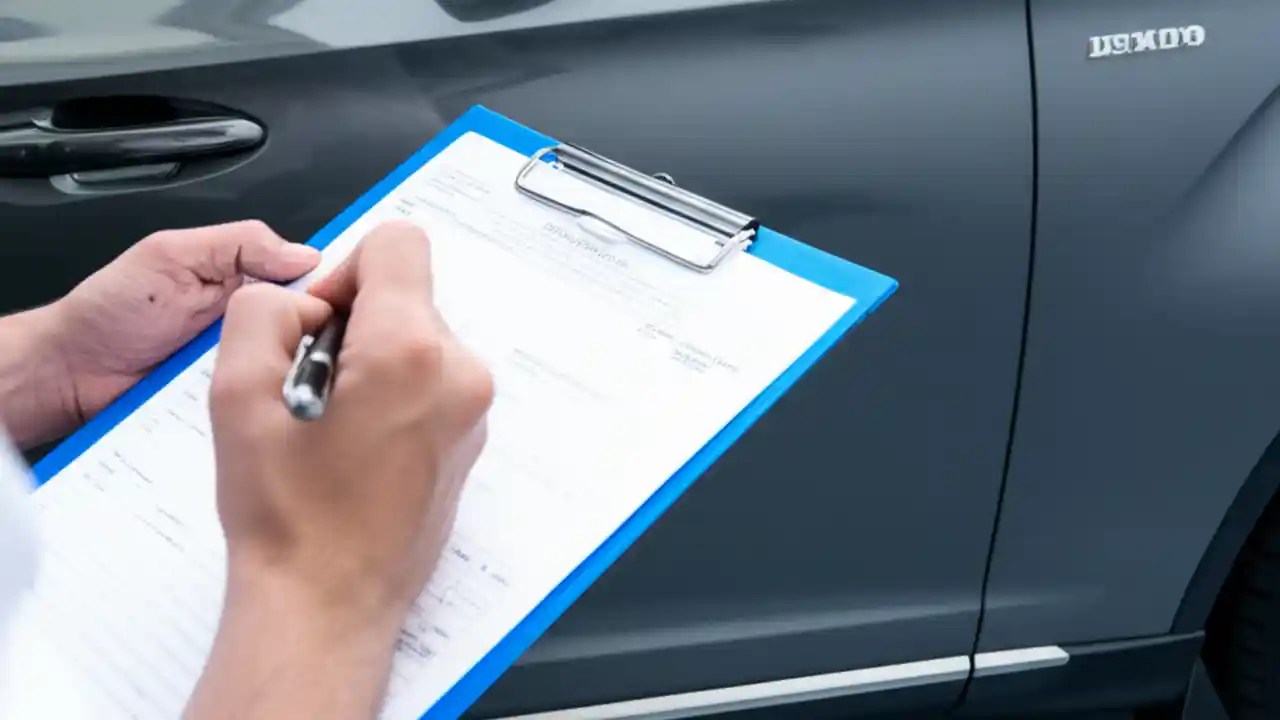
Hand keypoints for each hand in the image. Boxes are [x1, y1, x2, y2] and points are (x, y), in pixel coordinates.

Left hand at [52, 220, 320, 423]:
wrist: (69, 374)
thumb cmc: (109, 311)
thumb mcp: (170, 256)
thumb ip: (237, 245)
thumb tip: (307, 256)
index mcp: (244, 282)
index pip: (307, 282)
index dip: (330, 290)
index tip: (346, 300)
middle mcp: (251, 327)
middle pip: (307, 333)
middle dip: (315, 339)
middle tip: (313, 345)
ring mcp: (242, 369)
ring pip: (287, 374)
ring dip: (287, 377)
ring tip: (287, 380)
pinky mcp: (230, 408)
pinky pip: (256, 407)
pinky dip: (260, 406)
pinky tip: (262, 406)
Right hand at [186, 221, 492, 719]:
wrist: (327, 606)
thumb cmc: (286, 515)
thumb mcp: (236, 393)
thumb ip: (261, 312)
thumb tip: (303, 301)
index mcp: (412, 351)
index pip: (397, 243)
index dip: (343, 271)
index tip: (314, 328)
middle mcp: (460, 375)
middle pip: (407, 295)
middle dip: (352, 324)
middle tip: (308, 391)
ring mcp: (474, 413)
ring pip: (416, 340)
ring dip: (369, 362)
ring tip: (329, 427)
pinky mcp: (470, 442)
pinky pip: (430, 382)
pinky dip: (391, 394)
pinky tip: (353, 447)